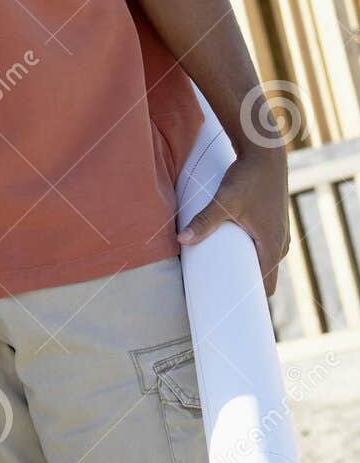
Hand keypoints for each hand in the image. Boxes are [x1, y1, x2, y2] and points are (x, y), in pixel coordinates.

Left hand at [177, 149, 289, 298]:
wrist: (265, 154)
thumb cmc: (247, 178)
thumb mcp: (224, 201)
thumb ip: (204, 222)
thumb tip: (182, 241)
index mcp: (271, 246)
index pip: (265, 286)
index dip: (250, 300)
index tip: (231, 309)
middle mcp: (280, 244)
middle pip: (264, 277)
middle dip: (244, 286)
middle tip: (219, 294)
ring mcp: (280, 234)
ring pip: (265, 262)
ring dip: (248, 269)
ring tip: (223, 276)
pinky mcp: (274, 224)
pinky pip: (264, 249)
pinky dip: (252, 255)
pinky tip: (233, 253)